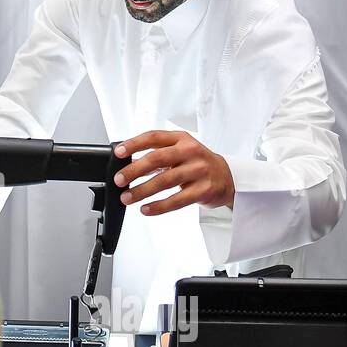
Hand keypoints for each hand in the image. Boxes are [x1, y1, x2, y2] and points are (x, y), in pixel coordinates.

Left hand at [113, 130, 235, 215]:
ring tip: (127, 198)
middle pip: (157, 158)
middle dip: (134, 170)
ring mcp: (198, 170)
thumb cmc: (197, 163)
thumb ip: (156, 155)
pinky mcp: (204, 190)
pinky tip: (146, 209)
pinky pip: (177, 200)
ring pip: (165, 181)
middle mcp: (190, 152)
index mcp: (180, 139)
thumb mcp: (180, 151)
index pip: (153, 137)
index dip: (134, 144)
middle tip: (119, 180)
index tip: (118, 153)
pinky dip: (159, 206)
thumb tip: (127, 165)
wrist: (228, 177)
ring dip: (142, 191)